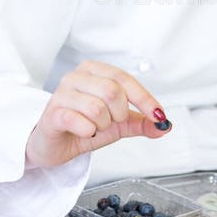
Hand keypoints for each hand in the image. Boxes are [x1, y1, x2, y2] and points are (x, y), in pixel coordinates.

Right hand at [26, 61, 170, 167]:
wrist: (54, 146)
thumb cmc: (84, 127)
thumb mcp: (118, 125)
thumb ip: (141, 122)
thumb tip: (165, 125)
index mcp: (94, 71)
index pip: (125, 79)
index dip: (144, 99)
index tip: (158, 115)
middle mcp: (76, 76)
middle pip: (112, 91)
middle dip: (119, 113)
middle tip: (111, 122)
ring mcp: (61, 93)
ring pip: (97, 107)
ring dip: (102, 125)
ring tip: (94, 128)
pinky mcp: (51, 113)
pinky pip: (78, 121)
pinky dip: (87, 131)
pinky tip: (83, 132)